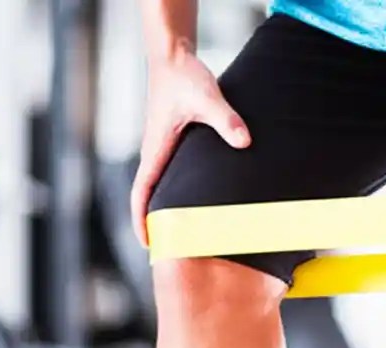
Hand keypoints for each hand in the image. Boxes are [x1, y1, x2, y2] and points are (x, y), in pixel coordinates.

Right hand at [130, 47, 251, 244]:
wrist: (174, 57)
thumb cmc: (184, 77)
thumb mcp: (208, 97)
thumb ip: (227, 120)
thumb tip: (244, 141)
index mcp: (156, 149)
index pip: (141, 193)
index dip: (141, 220)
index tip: (148, 244)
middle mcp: (156, 153)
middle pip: (150, 199)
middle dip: (157, 226)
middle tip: (173, 254)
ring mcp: (163, 150)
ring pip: (161, 189)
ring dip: (168, 212)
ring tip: (187, 237)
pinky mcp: (173, 144)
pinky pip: (172, 177)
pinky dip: (179, 195)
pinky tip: (198, 205)